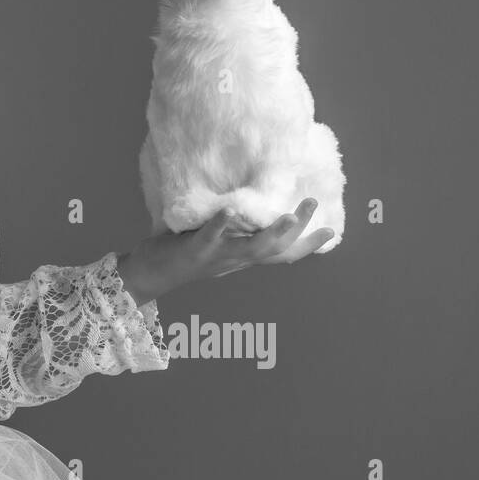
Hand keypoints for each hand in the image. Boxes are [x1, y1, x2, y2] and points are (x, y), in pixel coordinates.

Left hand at [122, 198, 334, 299]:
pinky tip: (231, 210)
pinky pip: (209, 237)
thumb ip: (231, 230)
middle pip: (274, 250)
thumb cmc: (179, 253)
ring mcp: (215, 258)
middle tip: (313, 203)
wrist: (147, 275)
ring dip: (271, 233)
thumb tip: (246, 205)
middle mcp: (233, 261)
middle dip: (297, 230)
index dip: (307, 245)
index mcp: (240, 259)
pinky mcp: (193, 251)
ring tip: (288, 214)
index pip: (280, 255)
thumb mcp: (213, 242)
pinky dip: (220, 225)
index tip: (331, 230)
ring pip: (250, 249)